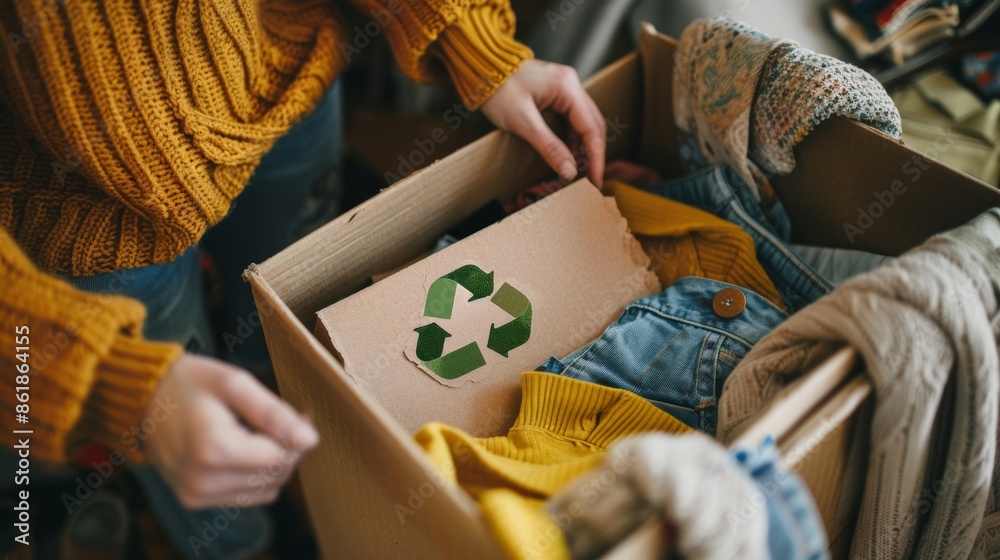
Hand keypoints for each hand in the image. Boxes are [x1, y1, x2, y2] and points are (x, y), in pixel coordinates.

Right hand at [144, 354, 318, 508]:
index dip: (298, 435)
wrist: (142, 397)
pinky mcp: (194, 500)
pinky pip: (246, 495)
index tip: (300, 414)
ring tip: (258, 432)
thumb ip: (273, 413)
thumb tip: (310, 440)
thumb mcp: (234, 383)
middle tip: (283, 420)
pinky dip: (254, 474)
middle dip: (288, 448)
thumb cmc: (189, 382)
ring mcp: (196, 495)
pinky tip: (243, 448)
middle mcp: (203, 481)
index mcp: (214, 450)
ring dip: (273, 463)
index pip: (281, 457)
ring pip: (266, 489)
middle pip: (276, 475)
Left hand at [481, 60, 606, 186]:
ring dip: (583, 147)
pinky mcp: (557, 93)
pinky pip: (572, 119)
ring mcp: (565, 87)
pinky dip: (573, 138)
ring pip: (584, 122)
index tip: (595, 180)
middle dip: (592, 153)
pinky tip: (569, 154)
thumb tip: (570, 171)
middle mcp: (571, 84)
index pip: (591, 127)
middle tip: (589, 180)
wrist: (481, 69)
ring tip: (579, 171)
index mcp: (567, 87)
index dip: (596, 156)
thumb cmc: (498, 90)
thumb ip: (549, 147)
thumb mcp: (522, 122)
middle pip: (593, 124)